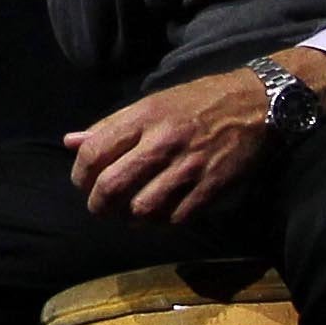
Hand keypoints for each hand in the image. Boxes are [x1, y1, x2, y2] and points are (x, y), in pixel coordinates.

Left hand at [65, 71, 278, 223]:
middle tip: (101, 208)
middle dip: (98, 205)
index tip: (83, 183)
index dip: (80, 174)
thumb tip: (70, 142)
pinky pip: (176, 218)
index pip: (93, 152)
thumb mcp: (151, 103)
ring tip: (130, 213)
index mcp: (144, 118)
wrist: (255, 103)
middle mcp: (162, 142)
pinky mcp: (211, 186)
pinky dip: (162, 222)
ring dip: (130, 217)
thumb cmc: (197, 102)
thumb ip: (110, 125)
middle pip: (112, 186)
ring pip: (142, 208)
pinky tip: (160, 214)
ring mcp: (188, 167)